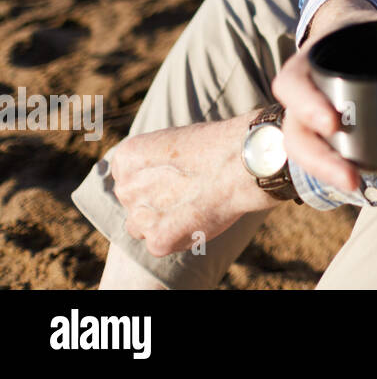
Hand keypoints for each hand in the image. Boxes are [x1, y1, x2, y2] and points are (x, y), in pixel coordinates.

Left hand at [112, 113, 278, 256]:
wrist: (242, 164)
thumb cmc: (218, 146)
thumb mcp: (177, 141)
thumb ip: (157, 162)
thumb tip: (158, 180)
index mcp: (128, 157)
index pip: (129, 176)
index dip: (153, 179)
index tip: (176, 178)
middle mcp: (126, 187)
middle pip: (134, 202)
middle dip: (156, 201)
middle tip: (189, 194)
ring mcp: (140, 216)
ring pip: (141, 227)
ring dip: (162, 222)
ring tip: (195, 207)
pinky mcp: (158, 240)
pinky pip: (160, 244)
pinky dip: (178, 236)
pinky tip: (199, 218)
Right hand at [273, 0, 376, 194]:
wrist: (354, 34)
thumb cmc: (362, 32)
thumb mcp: (373, 25)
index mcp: (307, 64)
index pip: (291, 85)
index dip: (308, 105)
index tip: (334, 123)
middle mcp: (303, 96)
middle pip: (296, 134)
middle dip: (321, 160)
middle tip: (351, 176)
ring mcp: (311, 119)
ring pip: (308, 152)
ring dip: (331, 171)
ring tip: (357, 183)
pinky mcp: (329, 135)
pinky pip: (331, 156)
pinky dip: (353, 167)